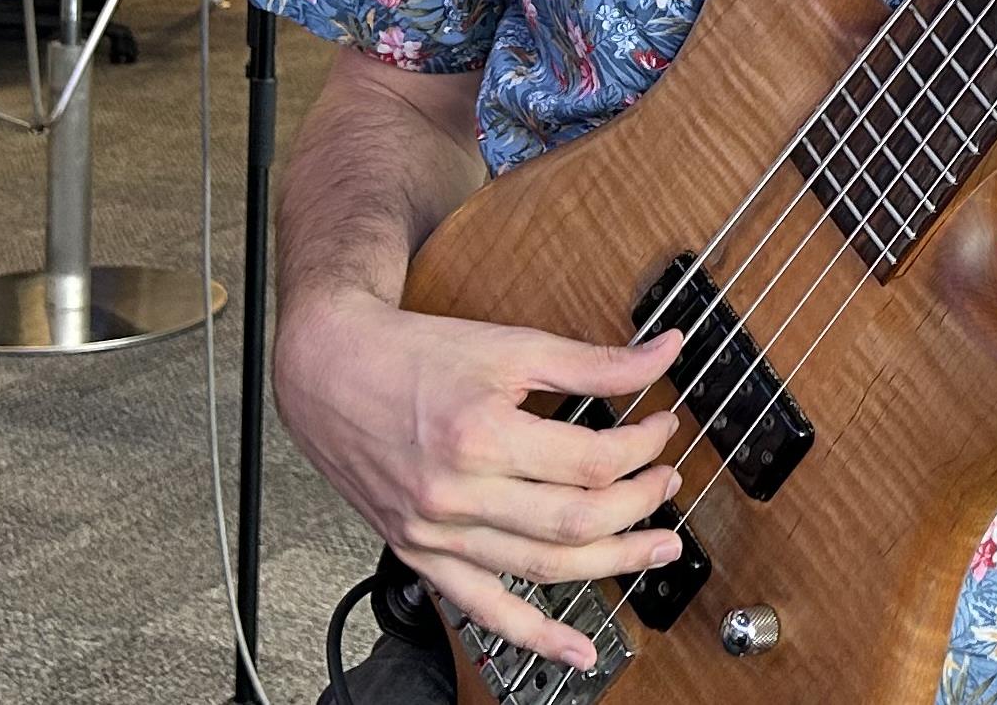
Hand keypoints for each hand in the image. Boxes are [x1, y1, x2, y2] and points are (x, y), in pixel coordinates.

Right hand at [273, 286, 688, 671]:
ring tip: (655, 548)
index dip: (643, 447)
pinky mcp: (422, 554)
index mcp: (482, 435)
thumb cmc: (413, 355)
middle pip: (575, 521)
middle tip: (666, 483)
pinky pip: (484, 610)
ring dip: (612, 563)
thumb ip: (593, 362)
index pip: (591, 461)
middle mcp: (457, 493)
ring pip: (543, 568)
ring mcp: (437, 533)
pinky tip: (577, 651)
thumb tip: (664, 354)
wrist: (329, 370)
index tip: (660, 427)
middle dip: (639, 506)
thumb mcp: (510, 345)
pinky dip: (534, 636)